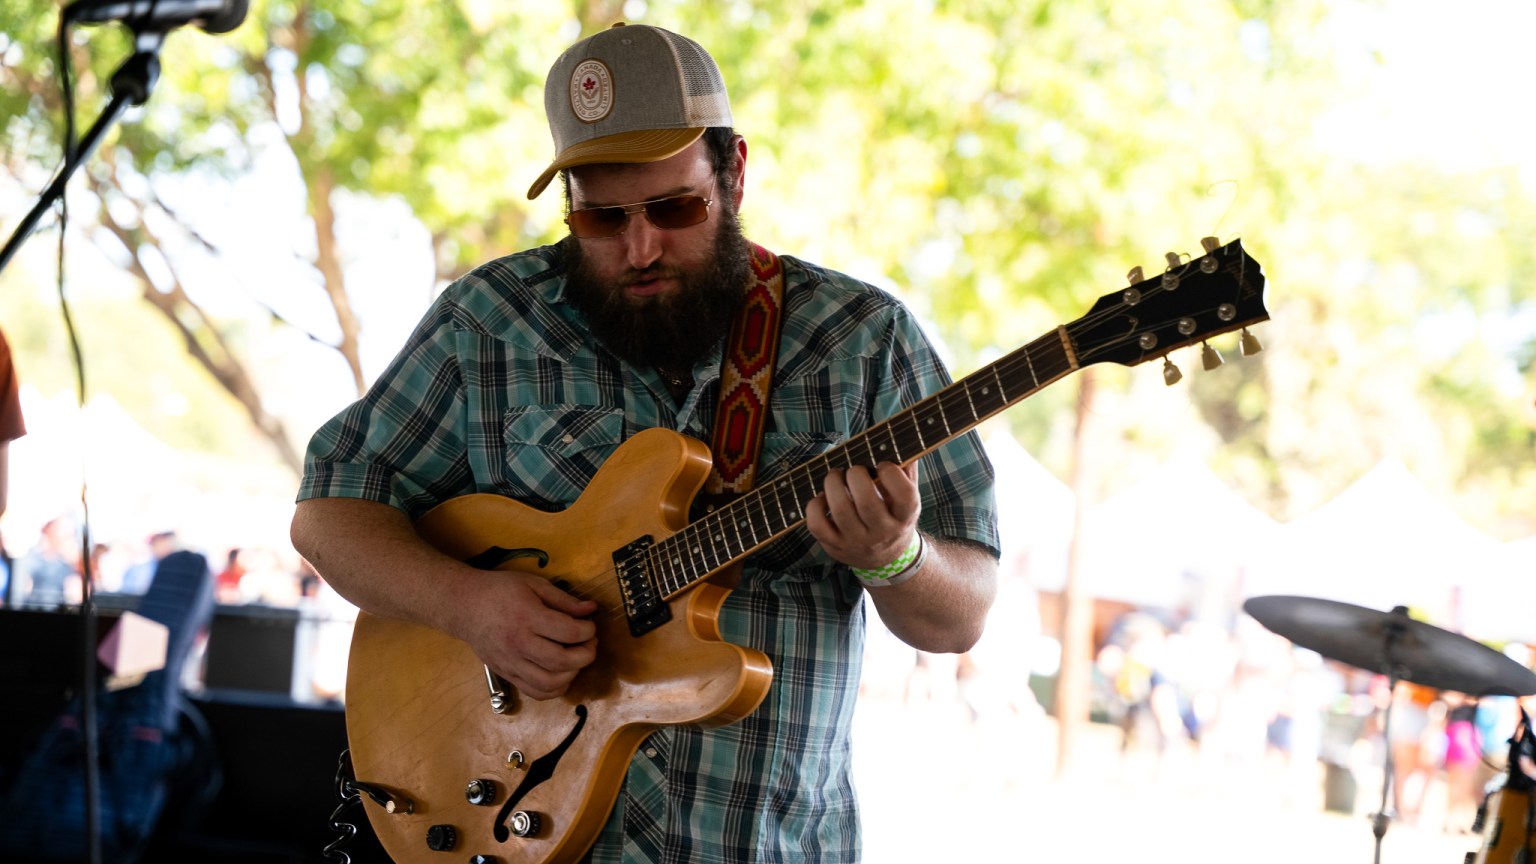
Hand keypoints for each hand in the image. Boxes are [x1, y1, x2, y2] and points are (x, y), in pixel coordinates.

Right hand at [456, 569, 598, 700]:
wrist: (464, 606)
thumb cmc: (500, 591)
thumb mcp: (533, 584)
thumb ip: (563, 599)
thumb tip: (591, 609)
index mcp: (527, 617)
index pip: (569, 632)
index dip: (588, 630)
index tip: (589, 625)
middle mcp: (519, 644)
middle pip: (563, 661)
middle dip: (586, 654)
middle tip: (589, 643)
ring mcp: (511, 663)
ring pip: (551, 683)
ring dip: (573, 674)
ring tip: (576, 659)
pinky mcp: (506, 675)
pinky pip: (536, 692)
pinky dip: (555, 689)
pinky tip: (561, 674)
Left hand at [804, 461, 920, 569]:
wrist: (886, 557)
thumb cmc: (894, 515)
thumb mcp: (906, 497)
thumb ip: (906, 469)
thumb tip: (898, 436)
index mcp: (905, 516)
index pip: (905, 496)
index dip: (892, 474)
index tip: (882, 465)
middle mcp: (883, 532)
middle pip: (867, 503)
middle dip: (856, 477)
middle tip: (853, 469)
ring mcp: (857, 542)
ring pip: (841, 512)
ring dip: (833, 485)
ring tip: (835, 475)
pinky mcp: (835, 546)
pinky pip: (818, 526)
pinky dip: (814, 507)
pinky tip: (822, 497)